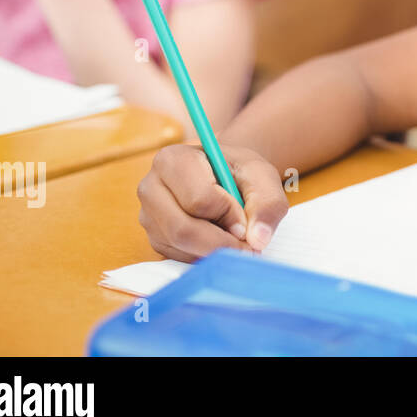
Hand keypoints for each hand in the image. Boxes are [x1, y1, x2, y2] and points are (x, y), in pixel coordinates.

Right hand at [137, 143, 288, 262]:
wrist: (223, 175)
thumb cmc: (238, 172)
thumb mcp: (261, 176)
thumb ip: (267, 203)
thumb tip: (258, 239)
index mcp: (173, 160)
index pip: (199, 199)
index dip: (229, 215)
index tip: (246, 220)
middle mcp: (151, 187)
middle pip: (182, 229)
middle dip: (220, 242)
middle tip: (246, 245)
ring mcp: (148, 215)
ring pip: (179, 246)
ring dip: (213, 250)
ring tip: (235, 239)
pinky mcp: (154, 237)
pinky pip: (178, 256)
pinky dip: (204, 256)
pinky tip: (218, 241)